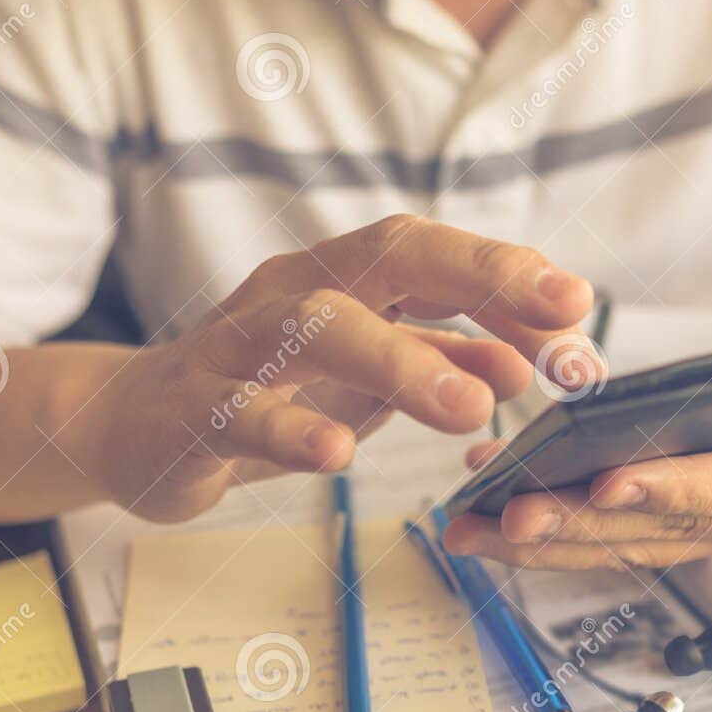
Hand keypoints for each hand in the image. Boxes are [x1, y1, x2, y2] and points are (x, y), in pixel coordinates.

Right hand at [84, 215, 596, 520]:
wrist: (133, 426)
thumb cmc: (263, 390)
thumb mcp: (362, 377)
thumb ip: (436, 363)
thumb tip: (525, 366)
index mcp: (340, 278)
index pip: (432, 256)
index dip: (507, 274)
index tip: (578, 309)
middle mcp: (290, 292)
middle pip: (386, 262)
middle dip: (479, 285)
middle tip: (556, 329)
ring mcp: (235, 345)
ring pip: (317, 329)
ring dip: (401, 362)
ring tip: (470, 408)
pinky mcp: (190, 408)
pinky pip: (240, 412)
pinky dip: (291, 431)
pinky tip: (338, 456)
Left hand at [441, 289, 711, 569]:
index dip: (671, 489)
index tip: (607, 483)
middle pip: (662, 530)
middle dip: (576, 525)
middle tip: (504, 515)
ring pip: (627, 546)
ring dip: (546, 541)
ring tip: (471, 527)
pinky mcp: (693, 532)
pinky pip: (620, 539)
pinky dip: (556, 528)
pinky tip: (494, 506)